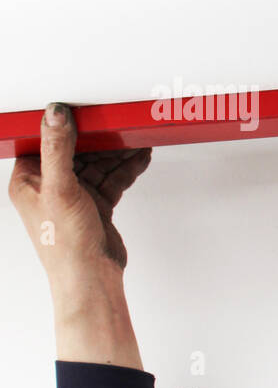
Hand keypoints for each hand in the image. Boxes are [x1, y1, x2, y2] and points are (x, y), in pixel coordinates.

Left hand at [8, 104, 152, 282]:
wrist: (91, 277)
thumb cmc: (65, 244)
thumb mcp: (60, 187)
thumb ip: (58, 148)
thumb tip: (55, 113)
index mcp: (29, 181)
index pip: (44, 142)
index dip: (63, 125)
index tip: (82, 110)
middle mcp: (49, 188)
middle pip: (76, 151)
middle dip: (99, 138)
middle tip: (118, 124)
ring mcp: (74, 197)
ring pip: (97, 165)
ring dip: (117, 153)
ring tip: (136, 139)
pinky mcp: (95, 207)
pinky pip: (111, 180)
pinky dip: (125, 169)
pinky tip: (139, 159)